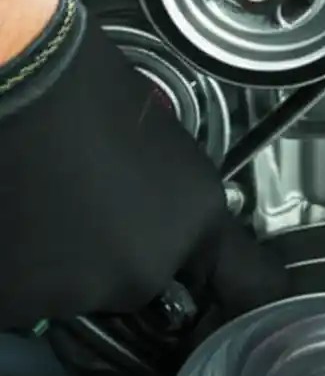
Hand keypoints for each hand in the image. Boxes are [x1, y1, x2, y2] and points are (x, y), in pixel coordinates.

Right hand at [0, 0, 284, 326]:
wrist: (20, 76)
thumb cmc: (82, 89)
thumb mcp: (167, 150)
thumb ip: (173, 207)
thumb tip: (162, 228)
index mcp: (197, 224)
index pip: (250, 287)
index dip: (229, 290)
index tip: (222, 294)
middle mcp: (143, 270)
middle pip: (138, 285)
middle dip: (117, 256)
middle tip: (86, 202)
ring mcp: (78, 290)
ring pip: (74, 292)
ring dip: (60, 262)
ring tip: (43, 200)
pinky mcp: (16, 299)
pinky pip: (22, 296)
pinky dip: (16, 265)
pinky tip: (16, 214)